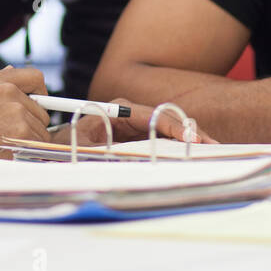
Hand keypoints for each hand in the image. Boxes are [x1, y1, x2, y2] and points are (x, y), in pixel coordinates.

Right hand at [0, 65, 50, 160]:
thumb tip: (12, 71)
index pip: (35, 77)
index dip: (40, 92)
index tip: (38, 103)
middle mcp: (8, 92)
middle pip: (41, 109)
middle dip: (32, 122)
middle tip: (12, 132)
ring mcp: (16, 112)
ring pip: (41, 129)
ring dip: (30, 139)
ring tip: (4, 143)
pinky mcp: (21, 134)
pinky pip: (38, 144)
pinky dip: (29, 151)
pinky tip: (8, 152)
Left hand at [49, 100, 217, 147]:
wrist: (58, 147)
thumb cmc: (68, 146)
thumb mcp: (84, 150)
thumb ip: (106, 152)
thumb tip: (132, 159)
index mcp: (119, 111)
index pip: (154, 116)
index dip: (174, 127)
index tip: (190, 138)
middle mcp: (132, 114)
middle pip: (167, 120)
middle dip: (190, 133)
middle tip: (212, 146)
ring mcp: (138, 125)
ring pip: (169, 130)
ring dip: (190, 140)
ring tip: (212, 150)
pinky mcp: (141, 136)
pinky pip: (164, 139)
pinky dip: (181, 147)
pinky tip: (198, 154)